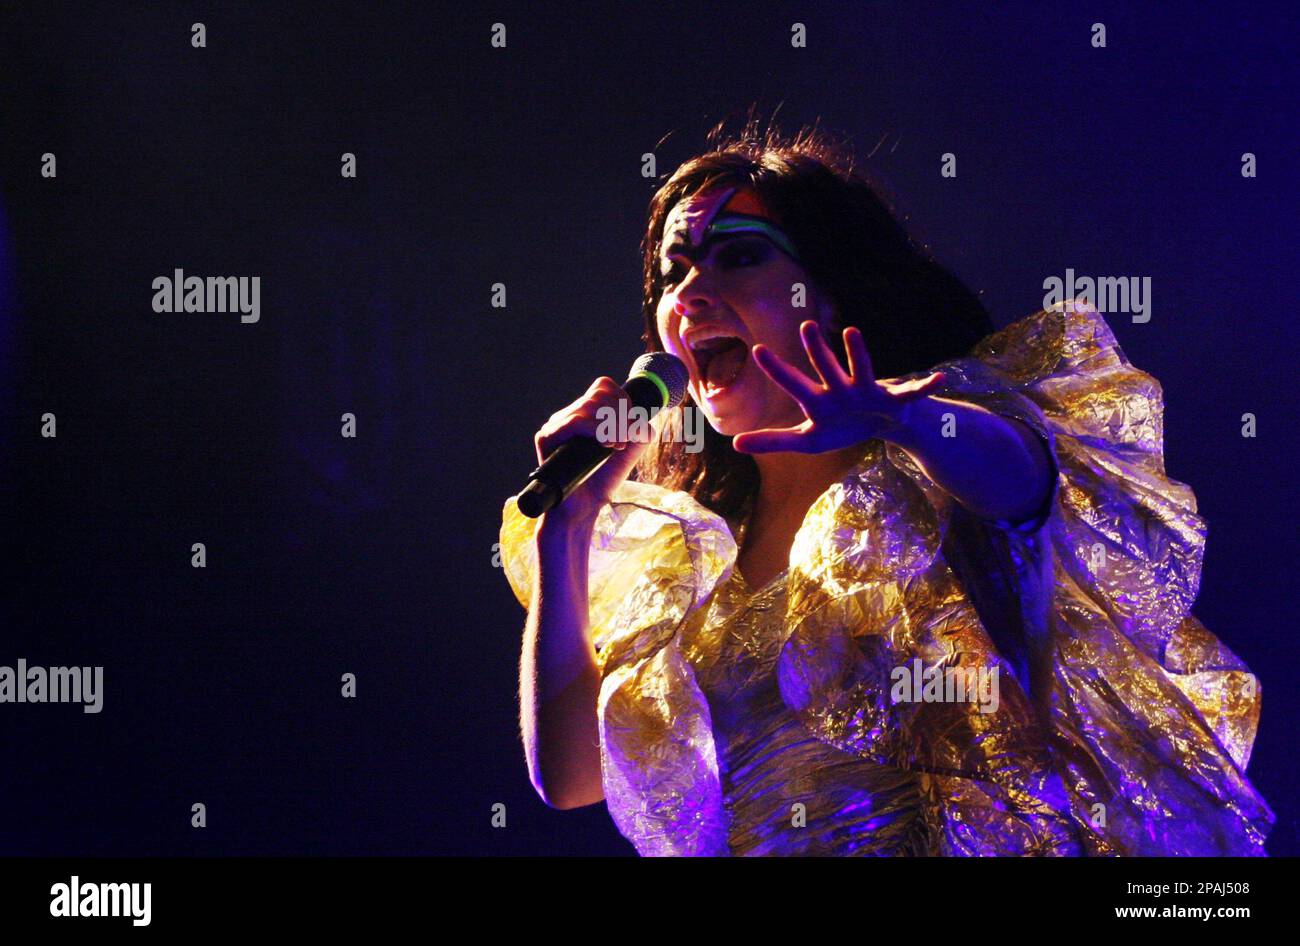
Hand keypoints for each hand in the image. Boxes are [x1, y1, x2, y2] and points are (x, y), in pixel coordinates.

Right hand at [531, 376, 653, 529]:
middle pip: (599, 394)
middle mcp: (570, 414)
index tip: (630, 427)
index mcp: (588, 412)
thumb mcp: (631, 450)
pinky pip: (575, 421)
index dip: (622, 401)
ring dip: (612, 424)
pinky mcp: (547, 437)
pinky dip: (596, 429)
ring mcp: (557, 424)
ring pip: (588, 405)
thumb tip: (642, 420)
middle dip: (621, 415)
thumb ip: (640, 429)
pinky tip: (606, 444)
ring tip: (616, 445)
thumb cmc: (603, 478)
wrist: (584, 507)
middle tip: (625, 440)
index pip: (603, 386)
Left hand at [732, 321, 945, 453]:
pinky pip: (911, 393)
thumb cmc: (841, 428)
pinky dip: (924, 387)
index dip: (777, 370)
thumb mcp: (807, 441)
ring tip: (852, 332)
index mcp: (819, 400)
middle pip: (825, 368)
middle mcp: (841, 388)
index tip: (757, 350)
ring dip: (857, 352)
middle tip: (805, 327)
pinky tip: (939, 380)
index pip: (793, 384)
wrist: (880, 423)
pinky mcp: (893, 399)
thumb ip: (772, 441)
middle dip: (817, 350)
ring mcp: (867, 391)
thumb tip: (734, 444)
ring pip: (861, 369)